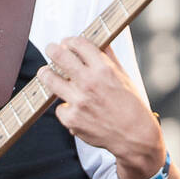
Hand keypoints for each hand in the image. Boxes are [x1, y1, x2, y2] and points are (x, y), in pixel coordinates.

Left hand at [39, 37, 164, 169]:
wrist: (134, 137)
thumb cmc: (132, 107)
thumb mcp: (124, 77)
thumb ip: (109, 59)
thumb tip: (101, 42)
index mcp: (103, 69)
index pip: (79, 44)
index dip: (70, 41)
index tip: (67, 42)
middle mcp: (88, 83)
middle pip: (59, 56)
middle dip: (52, 49)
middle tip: (51, 49)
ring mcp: (78, 101)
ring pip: (50, 79)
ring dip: (46, 73)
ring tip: (45, 72)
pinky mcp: (71, 119)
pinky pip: (60, 107)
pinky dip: (66, 108)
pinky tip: (74, 109)